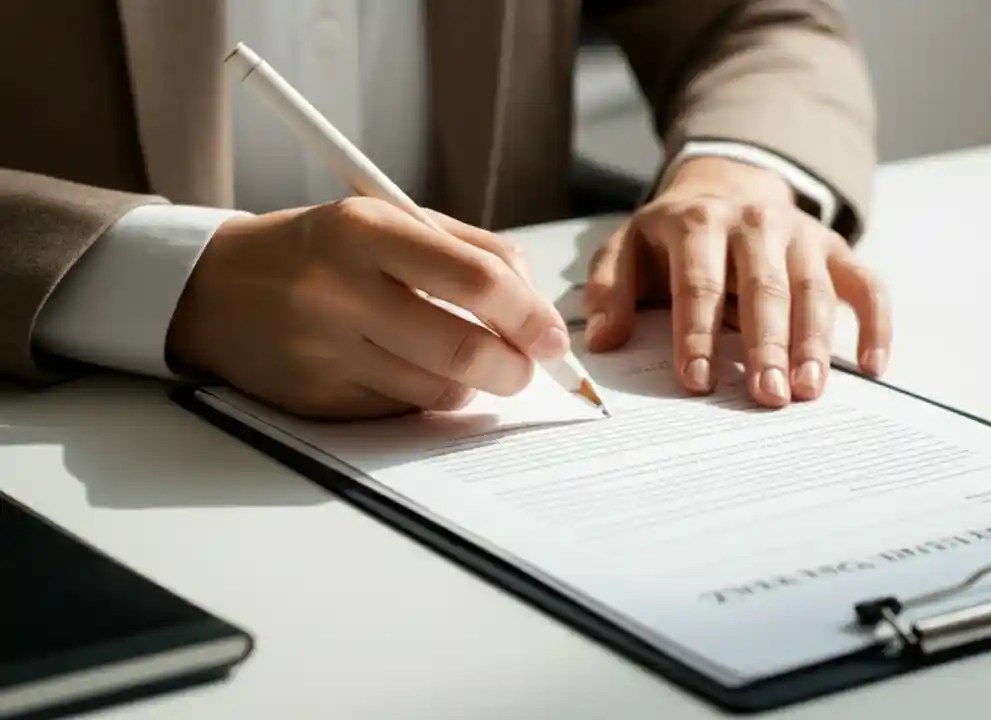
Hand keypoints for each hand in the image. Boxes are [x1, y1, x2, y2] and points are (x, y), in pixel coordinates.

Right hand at [167, 197, 569, 419]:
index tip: (552, 337)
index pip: (477, 280)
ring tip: (468, 363)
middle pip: (464, 350)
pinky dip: (425, 397)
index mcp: (365, 230)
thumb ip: (473, 252)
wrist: (213, 289)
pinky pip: (402, 411)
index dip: (530, 316)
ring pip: (439, 391)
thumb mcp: (391, 221)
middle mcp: (341, 291)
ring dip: (473, 386)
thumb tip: (535, 308)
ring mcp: (325, 351)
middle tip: (526, 367)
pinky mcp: (317, 400)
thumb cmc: (324, 249)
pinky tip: (410, 371)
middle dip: (515, 369)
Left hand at [584, 157, 891, 407]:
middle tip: (768, 395)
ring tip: (810, 390)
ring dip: (815, 343)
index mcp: (698, 224)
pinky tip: (873, 366)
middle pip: (764, 288)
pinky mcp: (835, 248)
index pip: (699, 283)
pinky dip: (876, 323)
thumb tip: (603, 340)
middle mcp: (755, 224)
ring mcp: (801, 235)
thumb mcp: (627, 249)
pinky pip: (866, 284)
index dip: (697, 333)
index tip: (696, 380)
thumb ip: (609, 290)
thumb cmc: (673, 238)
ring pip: (814, 291)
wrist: (726, 187)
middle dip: (766, 344)